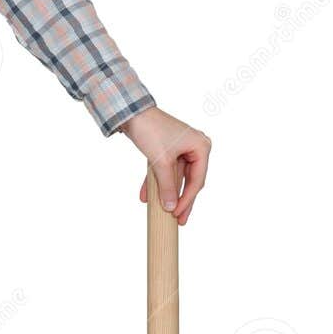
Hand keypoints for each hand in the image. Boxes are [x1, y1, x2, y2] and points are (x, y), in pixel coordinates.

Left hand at [117, 106, 210, 226]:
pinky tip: (145, 196)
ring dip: (166, 193)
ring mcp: (181, 149)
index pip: (197, 180)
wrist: (131, 113)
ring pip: (176, 177)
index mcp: (201, 147)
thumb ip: (167, 186)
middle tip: (179, 221)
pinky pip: (165, 170)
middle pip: (189, 180)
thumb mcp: (161, 161)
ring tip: (164, 213)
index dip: (187, 199)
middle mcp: (195, 147)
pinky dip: (156, 182)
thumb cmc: (151, 130)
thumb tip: (170, 207)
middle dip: (180, 200)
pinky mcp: (168, 150)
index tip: (177, 214)